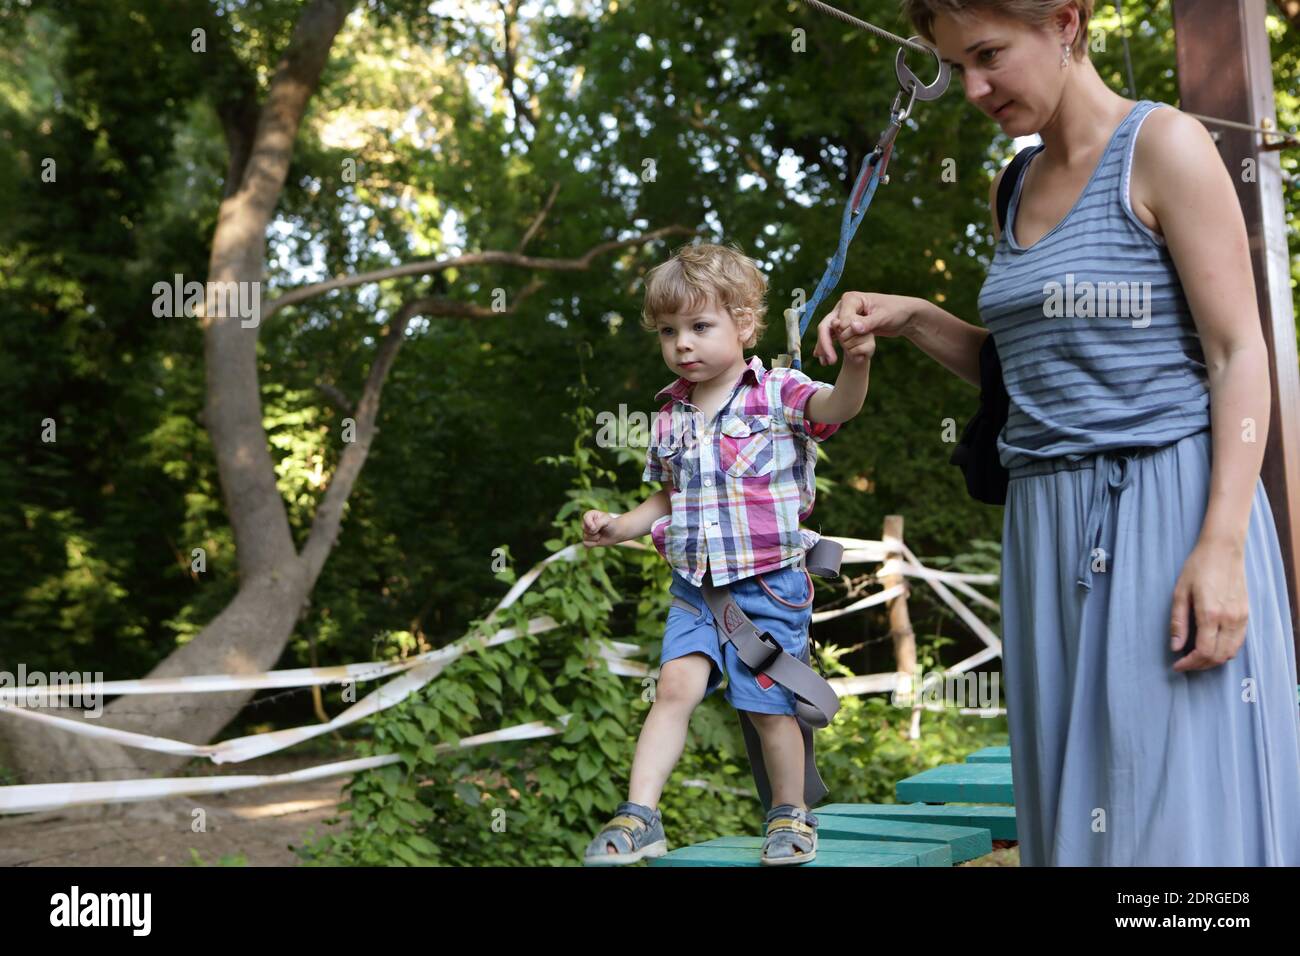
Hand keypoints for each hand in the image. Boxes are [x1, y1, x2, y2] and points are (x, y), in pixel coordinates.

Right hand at [582, 510, 621, 547]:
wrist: (616, 533)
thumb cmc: (611, 524)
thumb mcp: (607, 521)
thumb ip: (598, 523)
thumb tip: (591, 529)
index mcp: (590, 514)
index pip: (586, 518)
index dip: (590, 524)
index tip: (595, 527)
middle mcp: (586, 522)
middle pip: (584, 529)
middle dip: (594, 532)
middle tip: (601, 530)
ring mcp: (586, 531)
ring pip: (585, 537)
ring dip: (595, 538)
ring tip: (600, 535)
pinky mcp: (587, 539)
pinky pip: (585, 543)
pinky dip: (593, 543)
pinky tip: (598, 540)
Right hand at [813, 292, 916, 365]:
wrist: (904, 314)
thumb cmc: (897, 311)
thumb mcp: (884, 317)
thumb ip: (868, 322)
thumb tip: (853, 328)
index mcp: (851, 299)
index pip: (840, 320)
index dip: (841, 335)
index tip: (848, 348)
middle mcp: (844, 306)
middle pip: (827, 325)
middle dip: (826, 343)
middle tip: (830, 361)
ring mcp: (844, 316)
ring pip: (828, 332)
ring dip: (825, 347)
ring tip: (825, 362)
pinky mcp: (848, 326)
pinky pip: (834, 337)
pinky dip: (830, 347)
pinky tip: (826, 360)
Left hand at [1169, 539, 1248, 671]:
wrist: (1224, 550)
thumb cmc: (1198, 567)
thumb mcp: (1180, 592)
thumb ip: (1178, 622)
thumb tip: (1175, 647)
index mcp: (1210, 613)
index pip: (1203, 651)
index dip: (1189, 663)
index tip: (1177, 665)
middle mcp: (1229, 619)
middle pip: (1218, 656)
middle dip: (1200, 665)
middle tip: (1184, 664)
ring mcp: (1241, 617)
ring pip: (1231, 652)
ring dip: (1213, 660)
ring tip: (1196, 658)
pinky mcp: (1247, 614)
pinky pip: (1239, 642)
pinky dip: (1226, 651)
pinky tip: (1212, 647)